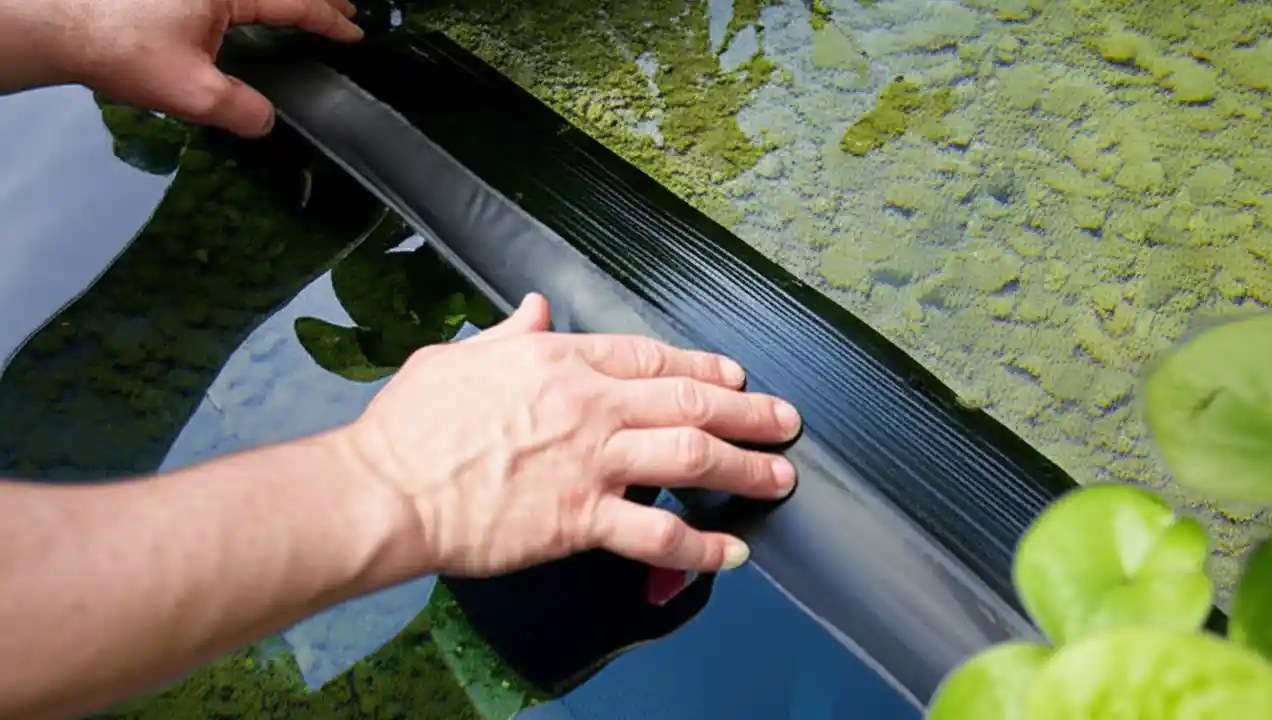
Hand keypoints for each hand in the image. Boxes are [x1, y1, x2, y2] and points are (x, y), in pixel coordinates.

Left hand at [33, 0, 363, 135]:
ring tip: (304, 11)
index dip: (330, 18)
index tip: (355, 32)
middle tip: (342, 10)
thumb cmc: (124, 49)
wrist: (56, 24)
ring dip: (281, 1)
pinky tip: (247, 16)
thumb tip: (266, 122)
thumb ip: (241, 110)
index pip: (295, 2)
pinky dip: (250, 3)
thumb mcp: (193, 92)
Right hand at [341, 293, 802, 577]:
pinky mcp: (581, 519)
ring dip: (743, 466)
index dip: (700, 367)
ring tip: (778, 476)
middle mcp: (587, 406)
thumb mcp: (457, 357)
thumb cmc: (411, 426)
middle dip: (746, 411)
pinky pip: (657, 532)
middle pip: (687, 402)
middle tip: (784, 421)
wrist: (387, 489)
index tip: (733, 376)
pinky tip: (732, 551)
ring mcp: (590, 462)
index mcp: (559, 363)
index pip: (649, 357)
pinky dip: (701, 546)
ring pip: (689, 457)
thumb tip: (532, 309)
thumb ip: (506, 334)